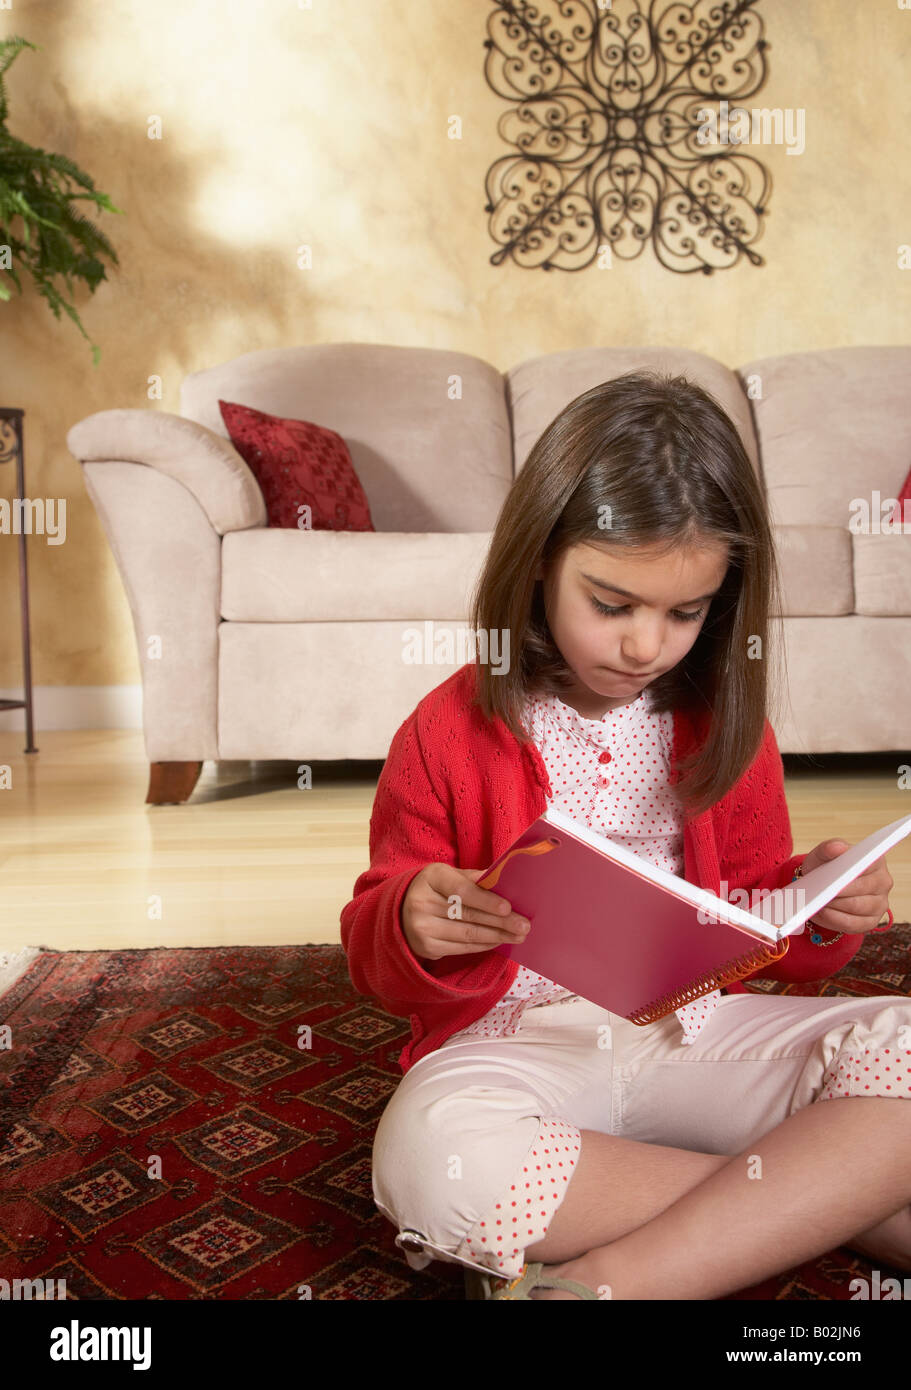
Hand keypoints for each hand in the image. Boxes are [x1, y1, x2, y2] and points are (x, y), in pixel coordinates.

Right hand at [401, 863, 530, 961]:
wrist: (403, 910)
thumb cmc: (437, 889)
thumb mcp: (450, 876)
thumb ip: (475, 879)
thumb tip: (506, 883)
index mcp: (431, 877)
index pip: (462, 889)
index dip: (485, 900)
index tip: (508, 907)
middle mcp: (421, 902)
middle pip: (468, 914)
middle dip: (501, 922)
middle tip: (524, 926)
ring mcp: (422, 927)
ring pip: (468, 934)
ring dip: (497, 936)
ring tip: (518, 936)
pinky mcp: (426, 947)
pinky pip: (462, 947)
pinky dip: (484, 945)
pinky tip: (498, 941)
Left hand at [799, 839, 893, 935]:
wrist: (822, 885)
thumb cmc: (827, 867)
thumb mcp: (823, 854)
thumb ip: (829, 848)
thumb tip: (837, 847)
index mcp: (876, 862)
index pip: (867, 866)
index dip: (850, 873)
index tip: (835, 877)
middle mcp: (883, 883)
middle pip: (862, 889)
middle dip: (838, 891)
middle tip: (821, 892)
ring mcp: (880, 904)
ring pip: (856, 907)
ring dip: (835, 906)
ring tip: (817, 902)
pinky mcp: (870, 921)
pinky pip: (852, 924)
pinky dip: (834, 919)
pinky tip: (821, 913)